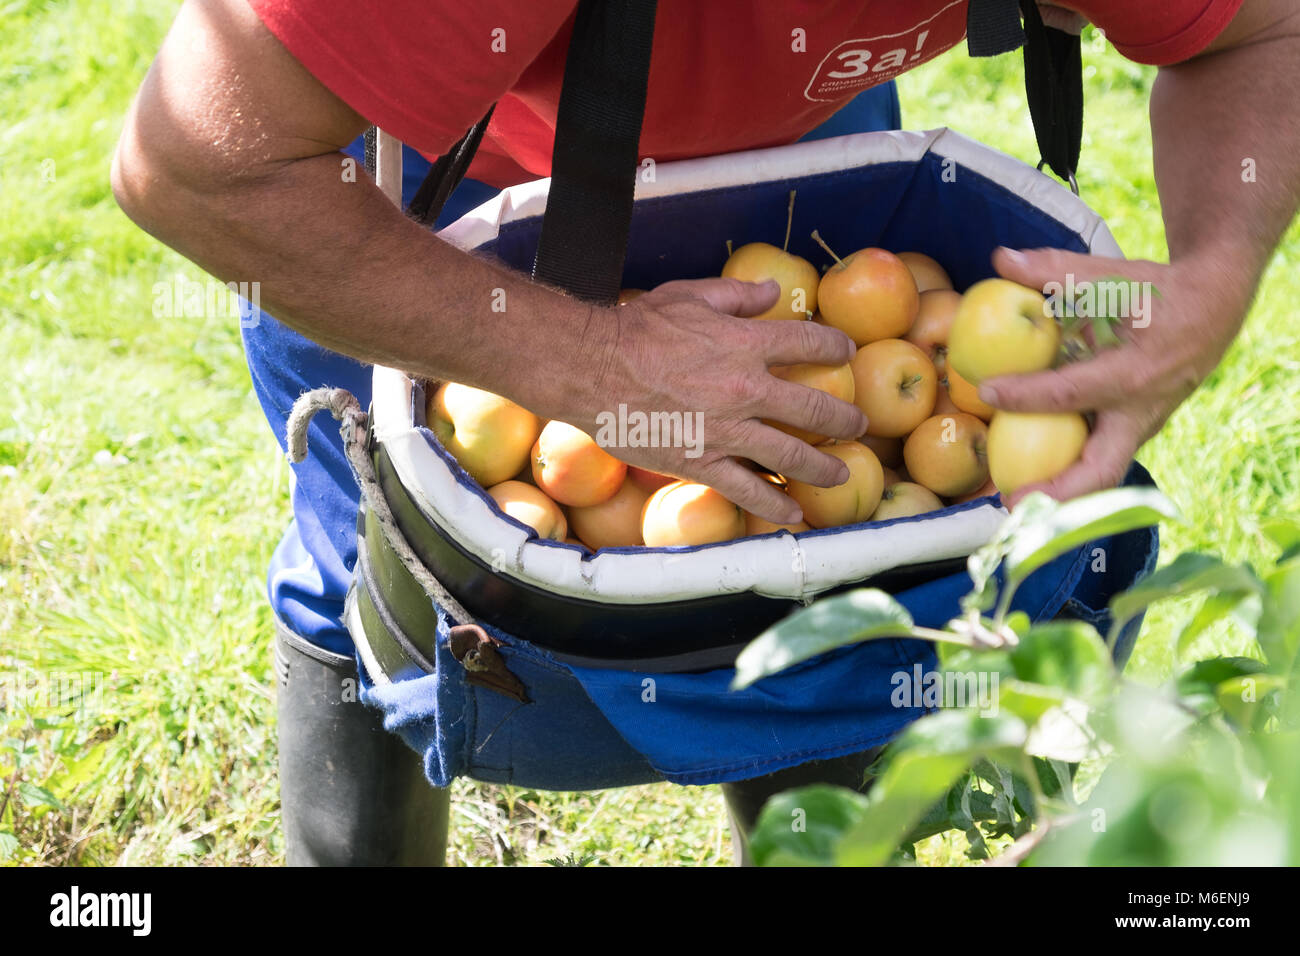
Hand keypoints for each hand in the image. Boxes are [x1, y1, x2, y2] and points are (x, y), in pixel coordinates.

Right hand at [554, 277, 867, 523]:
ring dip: (823, 467)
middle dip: (845, 420)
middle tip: (858, 426)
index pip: (811, 343)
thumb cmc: (638, 327)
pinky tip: (793, 513)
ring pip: (792, 455)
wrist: (593, 368)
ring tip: (840, 475)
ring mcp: (727, 431)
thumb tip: (772, 290)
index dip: (837, 347)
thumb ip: (736, 295)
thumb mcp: (690, 296)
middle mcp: (747, 389)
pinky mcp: (702, 462)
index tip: (847, 352)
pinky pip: (747, 489)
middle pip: (815, 408)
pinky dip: (774, 504)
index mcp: (747, 344)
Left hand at [979, 246, 1247, 506]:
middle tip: (1011, 501)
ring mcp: (1141, 427)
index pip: (1072, 393)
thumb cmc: (1157, 291)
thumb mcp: (1113, 276)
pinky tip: (1027, 477)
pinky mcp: (1135, 431)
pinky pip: (1101, 458)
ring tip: (1010, 503)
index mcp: (1136, 373)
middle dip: (1058, 495)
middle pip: (1101, 470)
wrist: (1213, 308)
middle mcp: (1142, 410)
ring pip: (1102, 473)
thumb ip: (1056, 270)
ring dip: (1060, 494)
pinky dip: (1068, 470)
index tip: (987, 392)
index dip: (1026, 395)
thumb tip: (1001, 259)